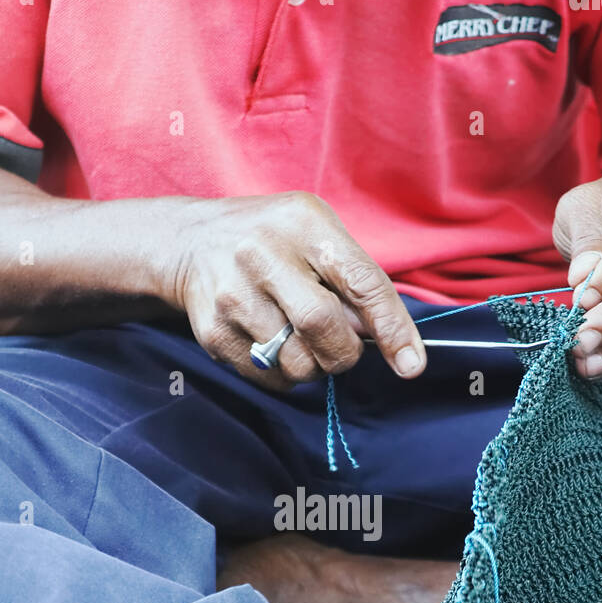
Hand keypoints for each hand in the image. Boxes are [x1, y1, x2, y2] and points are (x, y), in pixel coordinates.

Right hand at [165, 191, 425, 386]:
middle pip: (322, 326)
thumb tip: (385, 339)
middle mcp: (263, 254)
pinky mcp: (213, 331)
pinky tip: (274, 345)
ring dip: (314, 367)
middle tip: (342, 349)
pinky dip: (284, 374)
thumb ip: (353, 279)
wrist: (189, 243)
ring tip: (302, 342)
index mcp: (303, 225)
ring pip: (296, 362)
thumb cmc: (273, 241)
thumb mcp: (316, 234)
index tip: (412, 364)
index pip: (360, 281)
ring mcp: (232, 294)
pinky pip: (268, 377)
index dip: (392, 327)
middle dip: (344, 353)